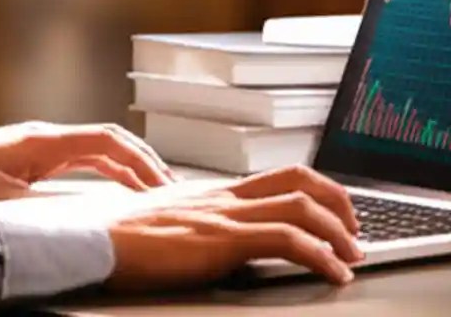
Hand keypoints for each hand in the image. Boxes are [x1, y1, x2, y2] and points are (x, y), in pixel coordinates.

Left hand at [0, 122, 176, 200]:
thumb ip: (37, 206)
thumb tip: (75, 219)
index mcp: (45, 141)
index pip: (107, 140)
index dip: (139, 159)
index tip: (160, 182)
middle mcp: (51, 138)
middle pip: (112, 143)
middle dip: (145, 163)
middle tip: (171, 189)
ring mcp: (47, 147)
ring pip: (103, 152)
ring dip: (131, 168)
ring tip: (156, 191)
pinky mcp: (40, 158)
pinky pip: (87, 162)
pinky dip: (111, 173)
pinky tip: (123, 190)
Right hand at [107, 165, 362, 289]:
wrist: (95, 242)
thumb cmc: (122, 240)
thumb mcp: (170, 224)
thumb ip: (198, 226)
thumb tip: (217, 242)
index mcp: (216, 192)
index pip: (280, 176)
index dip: (317, 190)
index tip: (336, 212)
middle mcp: (227, 196)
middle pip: (300, 181)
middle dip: (339, 204)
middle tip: (355, 233)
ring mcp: (226, 214)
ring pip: (302, 207)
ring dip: (338, 233)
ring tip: (353, 258)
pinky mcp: (223, 239)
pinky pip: (287, 240)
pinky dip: (320, 255)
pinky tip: (332, 273)